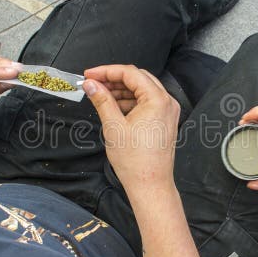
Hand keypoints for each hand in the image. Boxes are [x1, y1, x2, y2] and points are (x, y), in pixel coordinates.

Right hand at [83, 65, 179, 195]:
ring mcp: (168, 111)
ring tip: (100, 95)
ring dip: (121, 90)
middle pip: (138, 78)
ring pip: (142, 90)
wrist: (150, 185)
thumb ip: (102, 100)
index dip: (107, 71)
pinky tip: (114, 106)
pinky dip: (130, 101)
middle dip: (114, 79)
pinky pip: (147, 102)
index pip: (130, 73)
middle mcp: (167, 102)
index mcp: (157, 100)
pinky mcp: (165, 120)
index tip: (89, 74)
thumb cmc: (136, 161)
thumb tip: (91, 84)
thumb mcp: (113, 126)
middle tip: (93, 82)